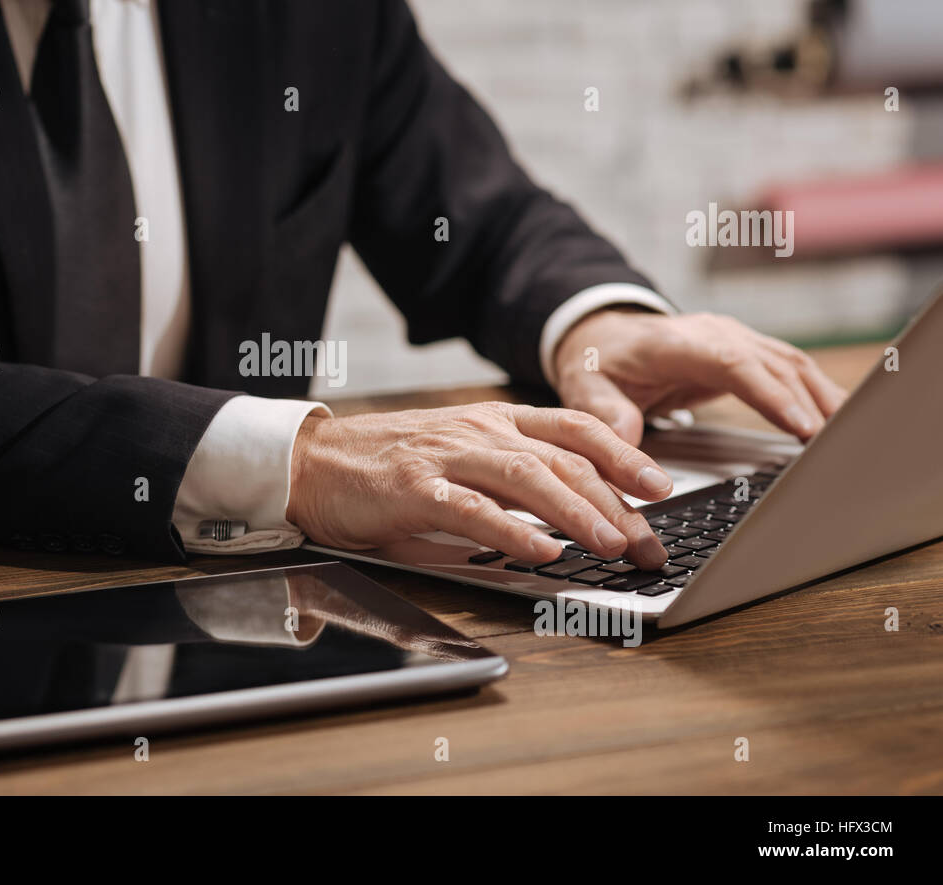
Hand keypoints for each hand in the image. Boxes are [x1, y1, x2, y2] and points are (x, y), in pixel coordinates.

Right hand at [285, 403, 674, 568]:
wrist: (312, 461)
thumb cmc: (387, 467)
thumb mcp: (458, 462)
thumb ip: (507, 484)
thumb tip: (567, 522)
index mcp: (493, 420)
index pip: (574, 430)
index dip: (623, 455)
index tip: (659, 488)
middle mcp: (477, 430)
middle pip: (563, 459)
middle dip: (615, 502)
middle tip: (647, 543)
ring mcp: (446, 456)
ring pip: (526, 477)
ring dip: (577, 512)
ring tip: (612, 544)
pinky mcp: (413, 487)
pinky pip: (471, 509)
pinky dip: (511, 531)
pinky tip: (543, 551)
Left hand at [553, 309, 847, 445]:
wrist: (604, 336)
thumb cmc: (598, 364)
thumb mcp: (587, 389)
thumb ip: (607, 415)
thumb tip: (624, 443)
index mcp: (674, 343)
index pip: (731, 363)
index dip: (770, 394)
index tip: (800, 424)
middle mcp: (712, 334)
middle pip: (772, 364)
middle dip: (809, 403)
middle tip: (836, 446)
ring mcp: (733, 338)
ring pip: (789, 363)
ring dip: (822, 397)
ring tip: (849, 437)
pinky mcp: (746, 351)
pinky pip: (789, 368)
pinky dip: (816, 392)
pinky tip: (837, 419)